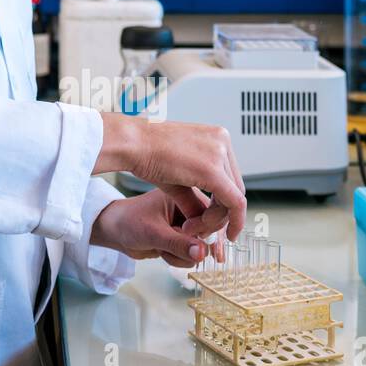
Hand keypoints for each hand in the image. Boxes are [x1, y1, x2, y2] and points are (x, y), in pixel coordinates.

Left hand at [90, 189, 222, 266]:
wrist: (115, 232)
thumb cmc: (129, 223)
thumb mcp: (153, 233)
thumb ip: (178, 244)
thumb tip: (203, 253)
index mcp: (186, 196)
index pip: (211, 215)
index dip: (202, 231)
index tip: (183, 235)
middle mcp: (190, 209)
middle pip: (210, 234)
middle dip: (191, 247)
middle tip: (170, 246)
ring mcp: (188, 225)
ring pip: (202, 249)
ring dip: (182, 255)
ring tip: (162, 249)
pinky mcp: (183, 238)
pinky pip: (192, 254)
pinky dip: (180, 258)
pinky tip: (164, 253)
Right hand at [95, 114, 245, 240]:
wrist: (130, 144)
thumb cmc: (145, 154)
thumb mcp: (177, 177)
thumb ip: (194, 196)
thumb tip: (203, 216)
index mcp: (216, 137)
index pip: (230, 176)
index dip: (223, 202)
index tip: (213, 219)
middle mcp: (222, 141)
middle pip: (235, 187)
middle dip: (221, 213)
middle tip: (200, 228)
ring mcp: (220, 152)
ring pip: (235, 197)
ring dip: (216, 218)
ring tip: (191, 227)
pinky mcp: (213, 169)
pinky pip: (233, 202)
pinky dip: (224, 220)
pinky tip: (205, 228)